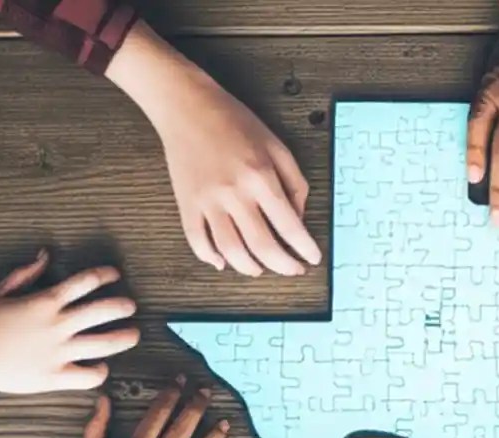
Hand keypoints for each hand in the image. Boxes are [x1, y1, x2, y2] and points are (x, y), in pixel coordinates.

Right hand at [0, 250, 138, 393]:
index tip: (115, 275)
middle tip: (131, 306)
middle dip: (124, 306)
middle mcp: (58, 325)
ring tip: (132, 335)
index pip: (86, 281)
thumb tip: (46, 254)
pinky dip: (100, 371)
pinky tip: (100, 366)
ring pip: (106, 344)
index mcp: (46, 302)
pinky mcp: (56, 376)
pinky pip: (89, 375)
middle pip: (105, 310)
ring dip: (125, 338)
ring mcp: (59, 352)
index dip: (106, 275)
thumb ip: (25, 273)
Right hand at [152, 72, 319, 276]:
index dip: (304, 249)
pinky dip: (211, 258)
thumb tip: (298, 218)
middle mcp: (234, 193)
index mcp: (260, 177)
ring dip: (250, 268)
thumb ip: (294, 183)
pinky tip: (224, 262)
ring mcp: (207, 201)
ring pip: (230, 251)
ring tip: (262, 269)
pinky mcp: (186, 204)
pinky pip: (197, 241)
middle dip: (283, 266)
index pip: (289, 226)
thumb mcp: (277, 146)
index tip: (312, 259)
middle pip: (262, 246)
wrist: (187, 106)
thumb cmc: (234, 123)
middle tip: (293, 270)